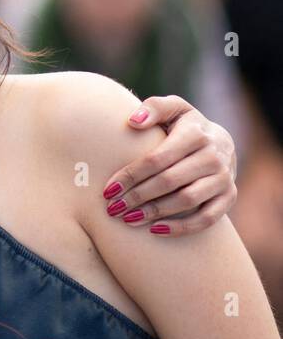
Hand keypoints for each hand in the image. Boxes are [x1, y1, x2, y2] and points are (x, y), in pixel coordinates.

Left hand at [102, 95, 236, 236]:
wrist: (220, 141)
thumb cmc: (184, 126)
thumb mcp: (172, 108)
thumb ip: (153, 108)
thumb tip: (133, 121)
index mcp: (196, 133)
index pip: (157, 159)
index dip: (131, 175)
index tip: (108, 189)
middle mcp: (214, 155)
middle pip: (169, 181)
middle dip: (137, 197)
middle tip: (113, 208)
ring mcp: (225, 177)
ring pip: (187, 201)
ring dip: (155, 212)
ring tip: (128, 219)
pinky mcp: (230, 196)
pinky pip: (207, 218)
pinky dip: (181, 227)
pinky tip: (155, 230)